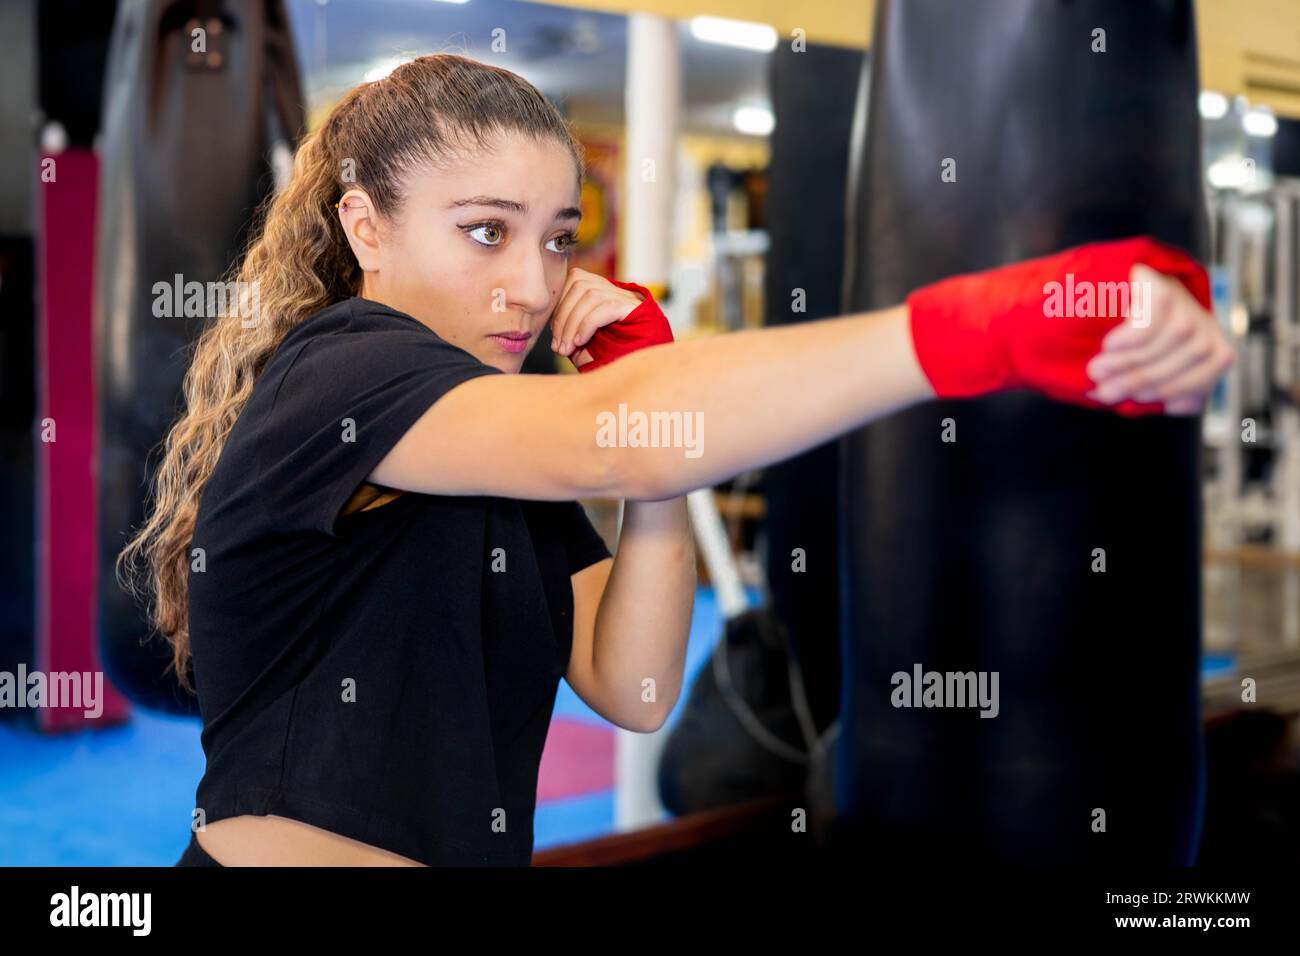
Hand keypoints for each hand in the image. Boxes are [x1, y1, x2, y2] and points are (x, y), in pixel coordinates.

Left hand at [549, 268, 672, 371]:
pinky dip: (587, 324)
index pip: (573, 281)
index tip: (555, 336)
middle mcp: (616, 289)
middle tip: (559, 347)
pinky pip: (605, 306)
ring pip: (589, 294)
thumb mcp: (585, 344)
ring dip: (572, 323)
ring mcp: (627, 296)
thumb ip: (569, 328)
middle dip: (563, 317)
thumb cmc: (613, 358)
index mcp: (602, 292)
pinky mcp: (634, 307)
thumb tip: (548, 322)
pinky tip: (581, 341)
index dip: (559, 306)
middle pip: (579, 284)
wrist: (645, 373)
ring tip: (568, 349)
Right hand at [906, 235, 1232, 415]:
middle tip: (1111, 390)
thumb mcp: (1108, 385)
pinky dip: (1135, 342)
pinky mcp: (1133, 268)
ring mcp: (1154, 278)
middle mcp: (1170, 295)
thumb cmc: (1047, 357)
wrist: (1001, 333)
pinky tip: (1103, 351)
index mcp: (1170, 324)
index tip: (1145, 400)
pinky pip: (1161, 310)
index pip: (1215, 355)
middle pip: (1204, 343)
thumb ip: (1151, 391)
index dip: (1189, 385)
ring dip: (1142, 364)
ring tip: (1100, 373)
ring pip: (1187, 328)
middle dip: (1159, 378)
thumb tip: (1191, 402)